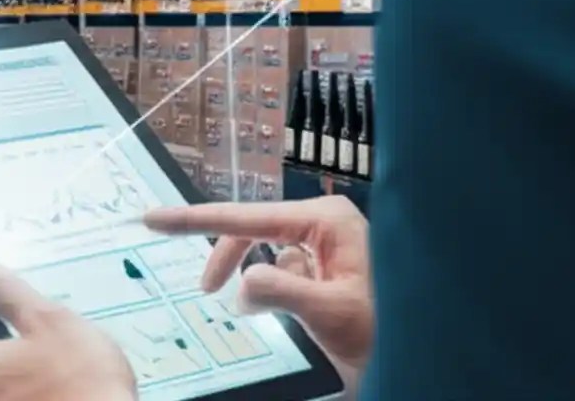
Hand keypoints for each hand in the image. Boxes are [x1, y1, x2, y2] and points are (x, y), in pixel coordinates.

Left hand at [0, 261, 135, 400]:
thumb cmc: (78, 378)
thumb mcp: (46, 319)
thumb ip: (2, 290)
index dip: (5, 315)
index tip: (40, 325)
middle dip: (16, 348)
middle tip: (57, 351)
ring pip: (0, 383)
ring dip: (25, 376)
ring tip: (65, 377)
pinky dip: (34, 397)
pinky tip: (63, 396)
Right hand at [144, 196, 373, 388]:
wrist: (419, 357)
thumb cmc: (388, 329)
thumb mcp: (331, 313)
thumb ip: (283, 290)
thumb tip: (244, 281)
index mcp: (325, 220)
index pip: (246, 218)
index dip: (195, 219)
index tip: (154, 219)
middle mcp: (323, 224)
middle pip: (250, 233)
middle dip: (228, 262)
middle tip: (205, 292)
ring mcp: (324, 245)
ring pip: (264, 257)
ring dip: (261, 288)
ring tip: (290, 321)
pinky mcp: (323, 267)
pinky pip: (280, 273)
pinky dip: (275, 295)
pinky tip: (302, 319)